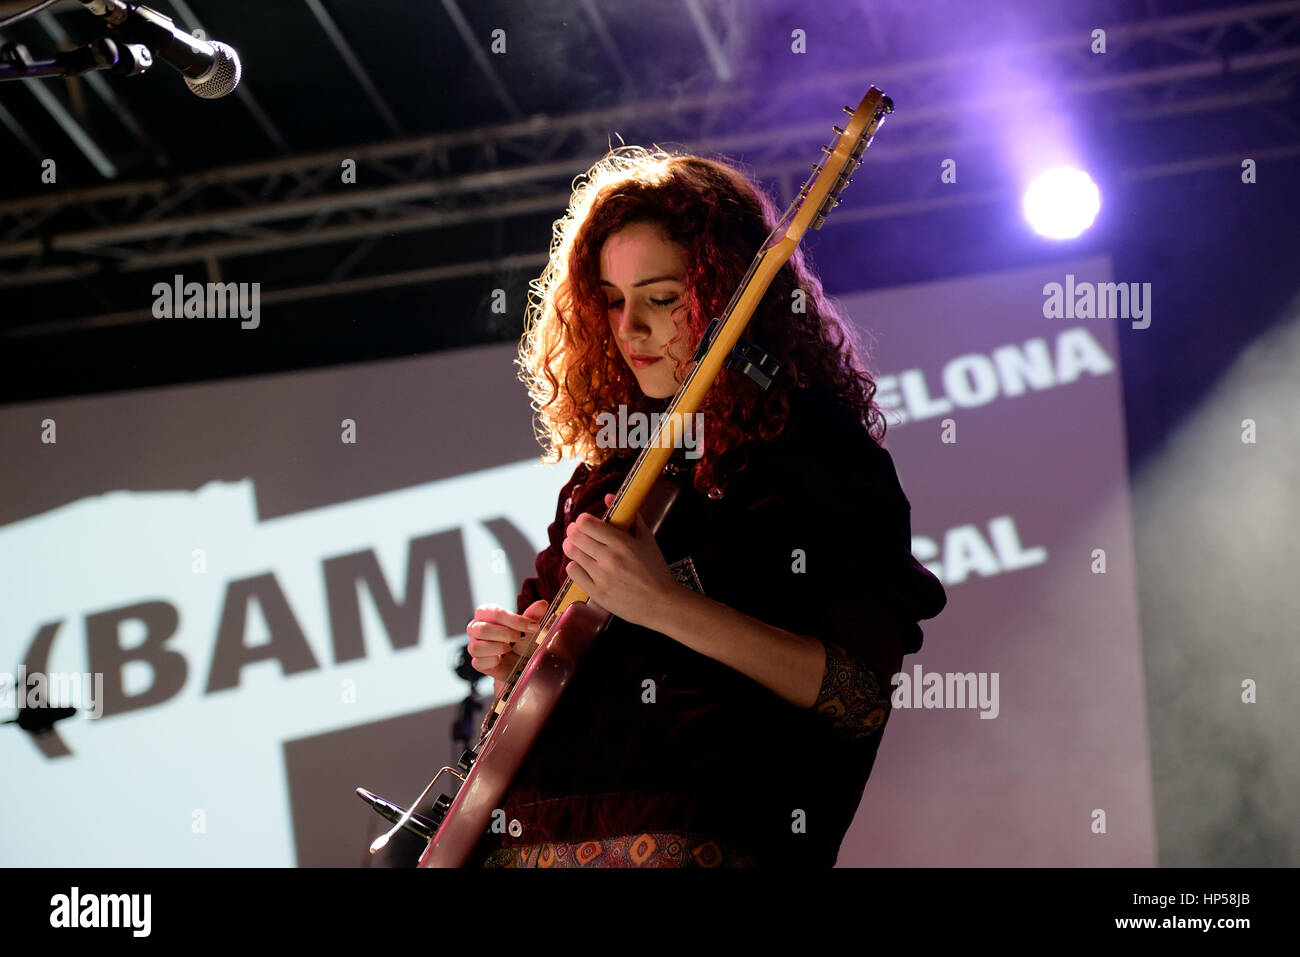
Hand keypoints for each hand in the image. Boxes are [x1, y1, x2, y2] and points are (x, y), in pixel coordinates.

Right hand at [467, 600, 547, 698]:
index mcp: (486, 613)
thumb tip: (542, 604)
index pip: (494, 613)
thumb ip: (533, 616)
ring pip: (477, 646)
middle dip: (507, 634)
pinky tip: (502, 660)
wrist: (522, 665)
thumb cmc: (523, 642)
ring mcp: (474, 645)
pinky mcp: (477, 663)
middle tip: (520, 638)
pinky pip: (479, 662)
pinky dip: (494, 661)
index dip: (515, 620)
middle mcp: (475, 627)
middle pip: (483, 629)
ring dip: (500, 648)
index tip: (532, 626)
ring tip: (510, 648)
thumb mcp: (528, 629)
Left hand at [562, 492, 680, 629]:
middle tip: (577, 533)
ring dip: (572, 547)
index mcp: (622, 543)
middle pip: (575, 536)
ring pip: (572, 553)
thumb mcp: (647, 540)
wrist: (661, 603)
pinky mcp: (596, 592)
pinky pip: (573, 572)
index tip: (585, 522)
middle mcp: (609, 558)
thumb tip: (609, 497)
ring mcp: (601, 576)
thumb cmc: (656, 570)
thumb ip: (629, 517)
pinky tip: (582, 565)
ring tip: (577, 547)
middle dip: (574, 532)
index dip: (583, 520)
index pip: (587, 523)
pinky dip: (575, 566)